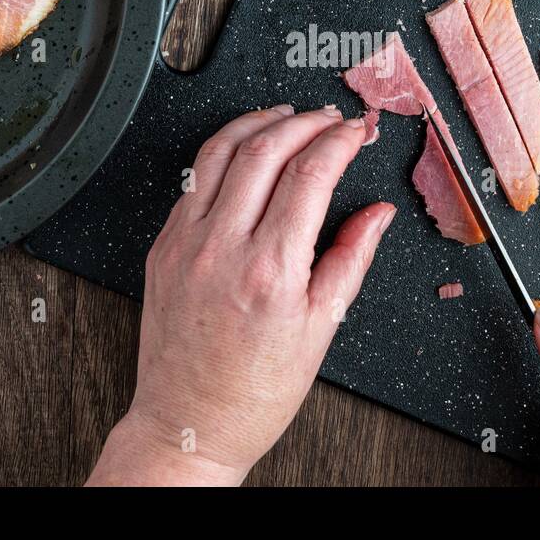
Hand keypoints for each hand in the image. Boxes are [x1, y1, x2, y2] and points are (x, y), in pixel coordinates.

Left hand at [88, 105, 394, 485]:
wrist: (191, 422)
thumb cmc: (255, 390)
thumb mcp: (322, 327)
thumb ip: (352, 257)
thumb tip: (377, 213)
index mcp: (271, 270)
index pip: (310, 175)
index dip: (338, 141)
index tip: (355, 133)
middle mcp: (222, 249)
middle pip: (265, 150)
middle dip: (304, 122)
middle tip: (329, 119)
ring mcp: (185, 244)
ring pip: (218, 153)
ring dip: (256, 123)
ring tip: (285, 116)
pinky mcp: (162, 247)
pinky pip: (190, 182)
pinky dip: (221, 154)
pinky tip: (242, 151)